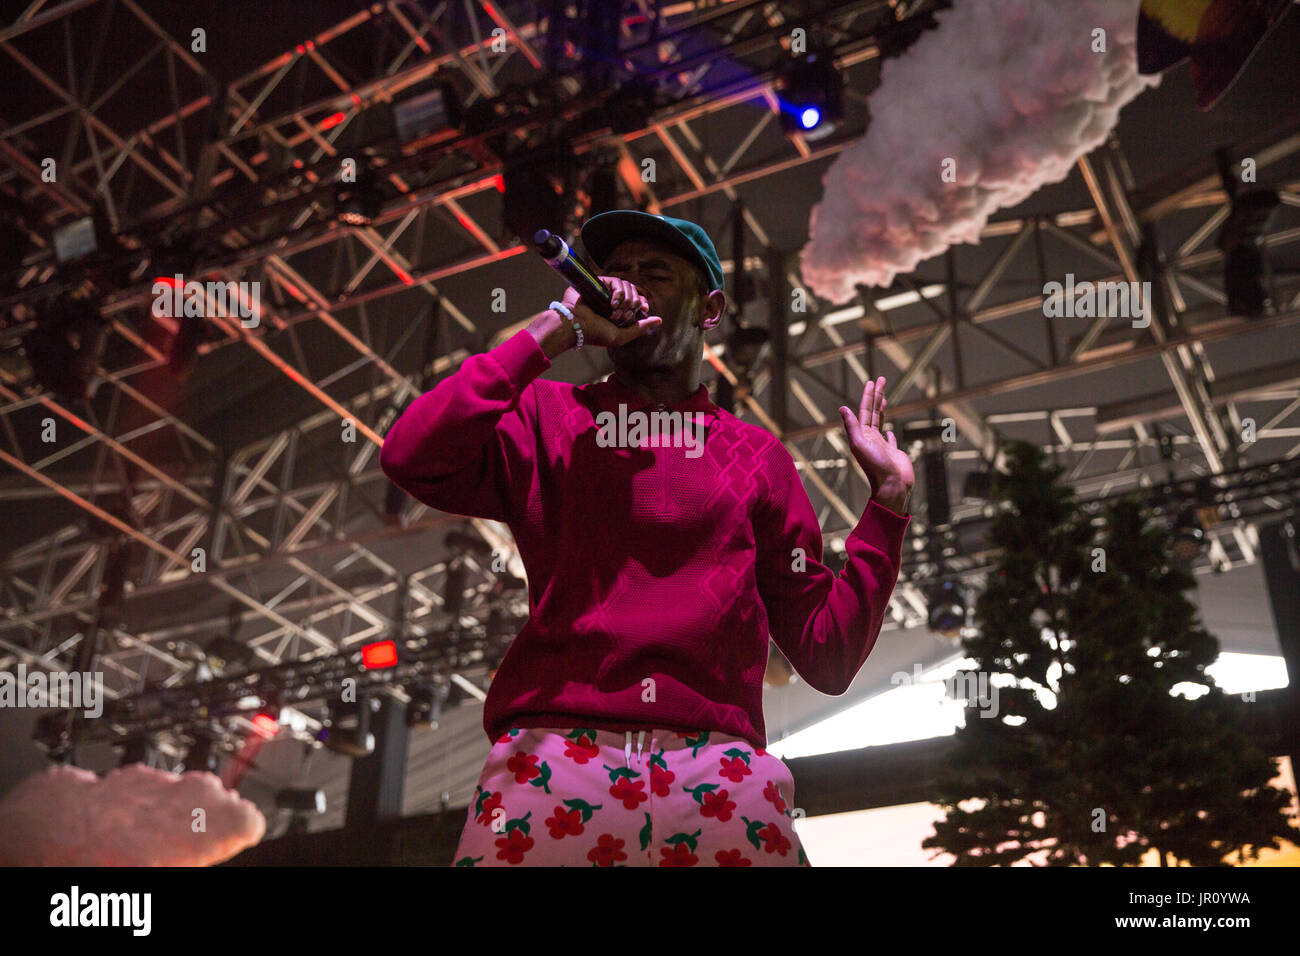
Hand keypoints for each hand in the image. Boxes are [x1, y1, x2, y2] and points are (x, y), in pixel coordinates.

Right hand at [559, 276, 661, 348]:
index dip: (642, 303)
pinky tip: (612, 304)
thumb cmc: (595, 334)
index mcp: (619, 313)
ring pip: (627, 286)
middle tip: (624, 316)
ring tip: (616, 312)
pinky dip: (618, 292)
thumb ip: (640, 328)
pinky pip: (616, 281)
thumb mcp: (621, 336)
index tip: (643, 309)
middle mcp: (613, 301)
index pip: (637, 302)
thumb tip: (660, 320)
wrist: (576, 326)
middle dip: (634, 304)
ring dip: (627, 300)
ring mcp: (606, 291)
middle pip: (634, 293)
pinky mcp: (599, 283)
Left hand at [839, 376, 914, 511]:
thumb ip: (852, 426)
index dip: (868, 395)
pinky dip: (890, 433)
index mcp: (863, 435)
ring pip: (881, 423)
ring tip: (883, 399)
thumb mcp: (859, 444)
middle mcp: (871, 438)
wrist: (891, 486)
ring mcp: (882, 445)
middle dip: (876, 396)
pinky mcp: (893, 453)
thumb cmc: (875, 467)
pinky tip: (890, 429)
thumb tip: (842, 408)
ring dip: (881, 410)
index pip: (865, 410)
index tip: (872, 381)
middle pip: (873, 412)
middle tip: (881, 379)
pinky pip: (891, 440)